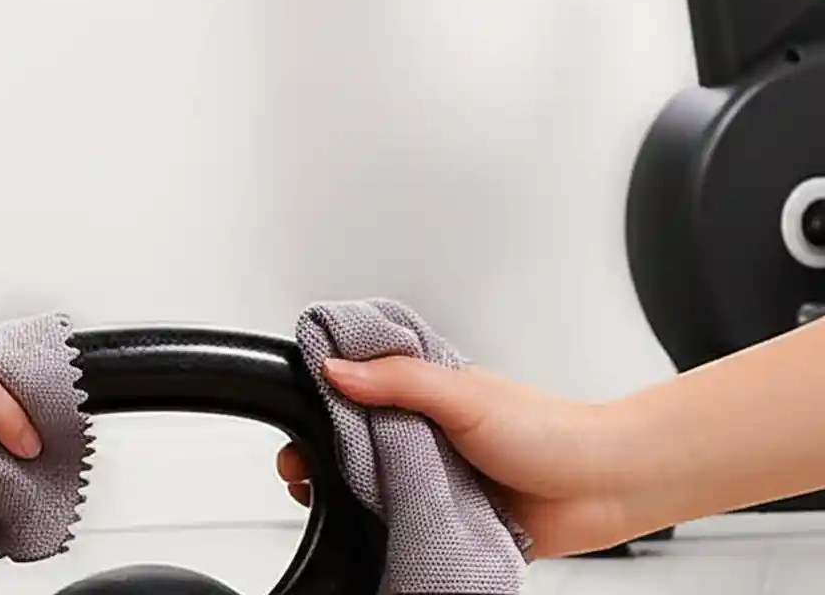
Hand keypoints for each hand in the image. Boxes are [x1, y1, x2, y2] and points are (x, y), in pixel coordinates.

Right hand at [276, 357, 638, 558]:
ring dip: (350, 496)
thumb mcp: (464, 395)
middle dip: (321, 455)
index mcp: (424, 391)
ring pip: (370, 487)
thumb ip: (398, 380)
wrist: (604, 489)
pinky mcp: (445, 519)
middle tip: (300, 471)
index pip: (354, 386)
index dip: (320, 399)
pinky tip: (368, 531)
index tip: (295, 420)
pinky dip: (383, 531)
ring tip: (328, 501)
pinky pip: (400, 527)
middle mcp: (424, 433)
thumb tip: (335, 368)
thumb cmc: (550, 431)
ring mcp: (432, 478)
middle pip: (351, 441)